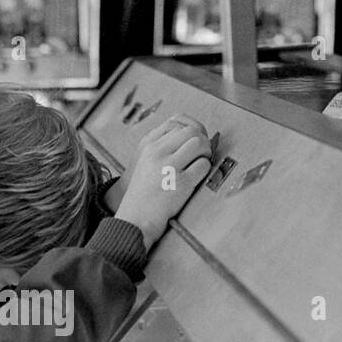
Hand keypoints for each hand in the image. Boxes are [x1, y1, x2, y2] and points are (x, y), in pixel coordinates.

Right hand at [113, 114, 211, 247]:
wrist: (136, 219)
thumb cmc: (144, 193)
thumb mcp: (145, 163)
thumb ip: (161, 148)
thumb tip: (191, 134)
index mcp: (148, 146)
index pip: (175, 122)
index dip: (190, 129)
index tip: (192, 142)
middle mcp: (158, 152)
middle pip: (191, 131)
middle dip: (202, 141)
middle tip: (202, 154)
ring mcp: (169, 167)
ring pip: (199, 143)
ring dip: (206, 153)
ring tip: (200, 164)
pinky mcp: (181, 182)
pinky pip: (204, 165)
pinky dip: (205, 171)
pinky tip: (197, 178)